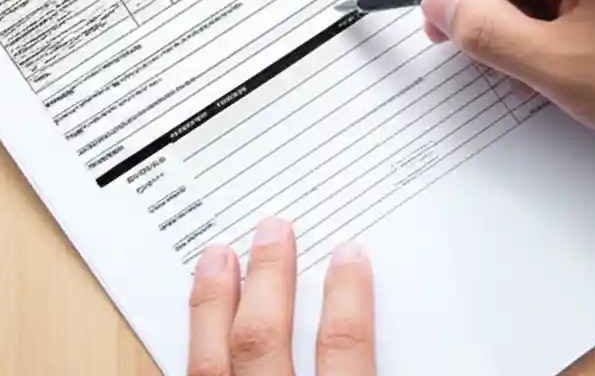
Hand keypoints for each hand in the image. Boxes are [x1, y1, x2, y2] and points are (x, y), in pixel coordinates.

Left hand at [187, 217, 376, 375]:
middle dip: (267, 280)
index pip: (342, 348)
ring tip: (216, 258)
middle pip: (263, 341)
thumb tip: (402, 335)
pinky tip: (195, 321)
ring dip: (212, 305)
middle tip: (273, 231)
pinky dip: (193, 343)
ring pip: (210, 363)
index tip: (349, 255)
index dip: (347, 298)